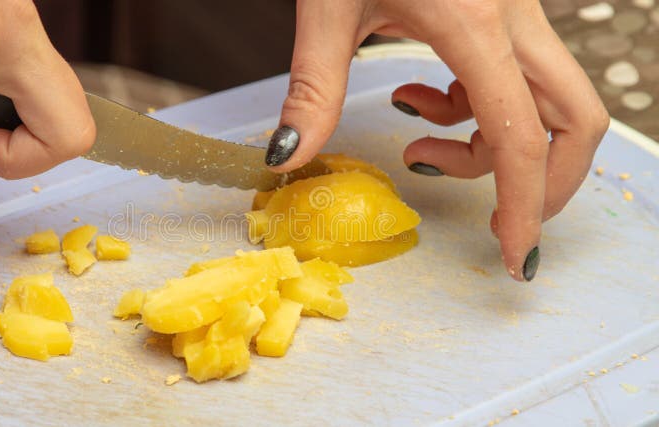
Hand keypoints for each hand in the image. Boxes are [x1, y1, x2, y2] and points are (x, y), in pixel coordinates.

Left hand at [265, 0, 608, 280]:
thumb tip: (287, 158)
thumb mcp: (330, 9)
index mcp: (478, 25)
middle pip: (573, 121)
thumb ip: (313, 87)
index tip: (517, 258)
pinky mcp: (500, 11)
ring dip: (493, 144)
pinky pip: (512, 77)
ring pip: (546, 102)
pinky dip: (476, 109)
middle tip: (497, 220)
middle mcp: (514, 20)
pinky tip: (421, 96)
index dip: (527, 208)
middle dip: (544, 184)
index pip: (523, 139)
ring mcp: (515, 13)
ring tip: (420, 145)